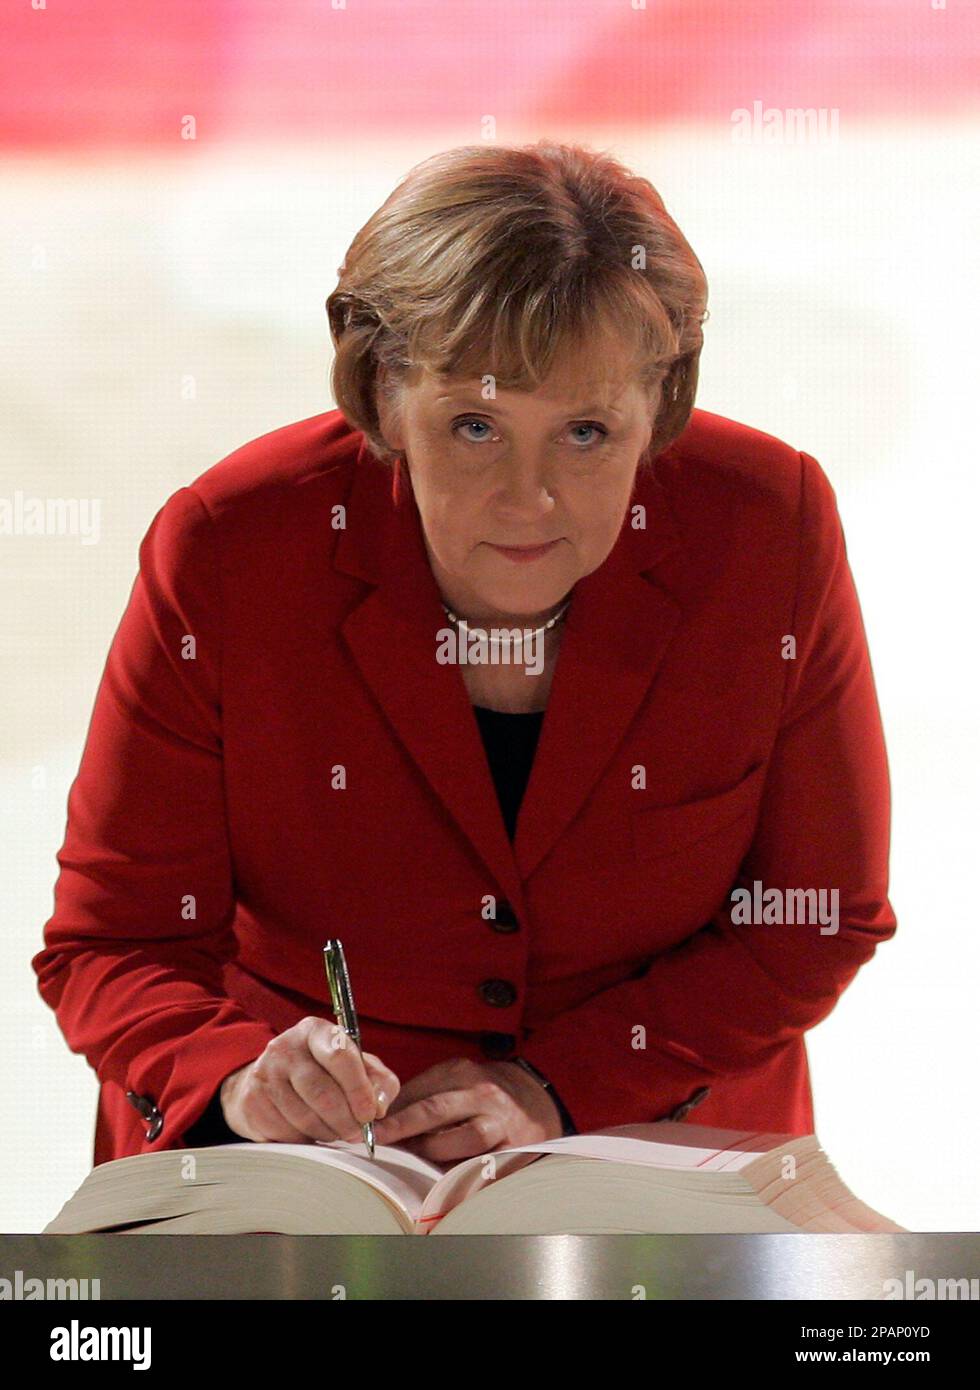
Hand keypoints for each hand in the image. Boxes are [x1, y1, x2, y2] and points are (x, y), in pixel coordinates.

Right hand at [219, 1016, 399, 1143]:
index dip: (359, 1090)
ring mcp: (264, 1073)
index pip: (340, 1056)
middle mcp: (285, 1046)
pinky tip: (312, 1132)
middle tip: (357, 1134)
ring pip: (305, 1117)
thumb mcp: (355, 1065)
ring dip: (328, 1133)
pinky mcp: (252, 1101)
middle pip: (322, 1092)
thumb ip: (378, 1080)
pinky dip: (305, 1139)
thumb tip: (380, 1107)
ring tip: (336, 1132)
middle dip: (346, 1120)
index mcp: (315, 1031)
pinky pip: (286, 1132)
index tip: (371, 1114)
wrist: (271, 1079)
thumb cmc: (324, 1072)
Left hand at [370, 1056, 562, 1161]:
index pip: (420, 1091)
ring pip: (464, 1139)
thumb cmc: (481, 1094)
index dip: (391, 1112)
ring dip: (433, 1151)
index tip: (364, 1126)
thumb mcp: (454, 1080)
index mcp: (463, 1073)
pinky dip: (460, 1173)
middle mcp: (482, 1095)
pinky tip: (442, 1178)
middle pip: (436, 1110)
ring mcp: (499, 1123)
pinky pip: (483, 1164)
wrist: (535, 1101)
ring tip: (414, 1160)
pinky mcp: (512, 1150)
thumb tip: (380, 1116)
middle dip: (401, 1128)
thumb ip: (421, 1095)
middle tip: (374, 1141)